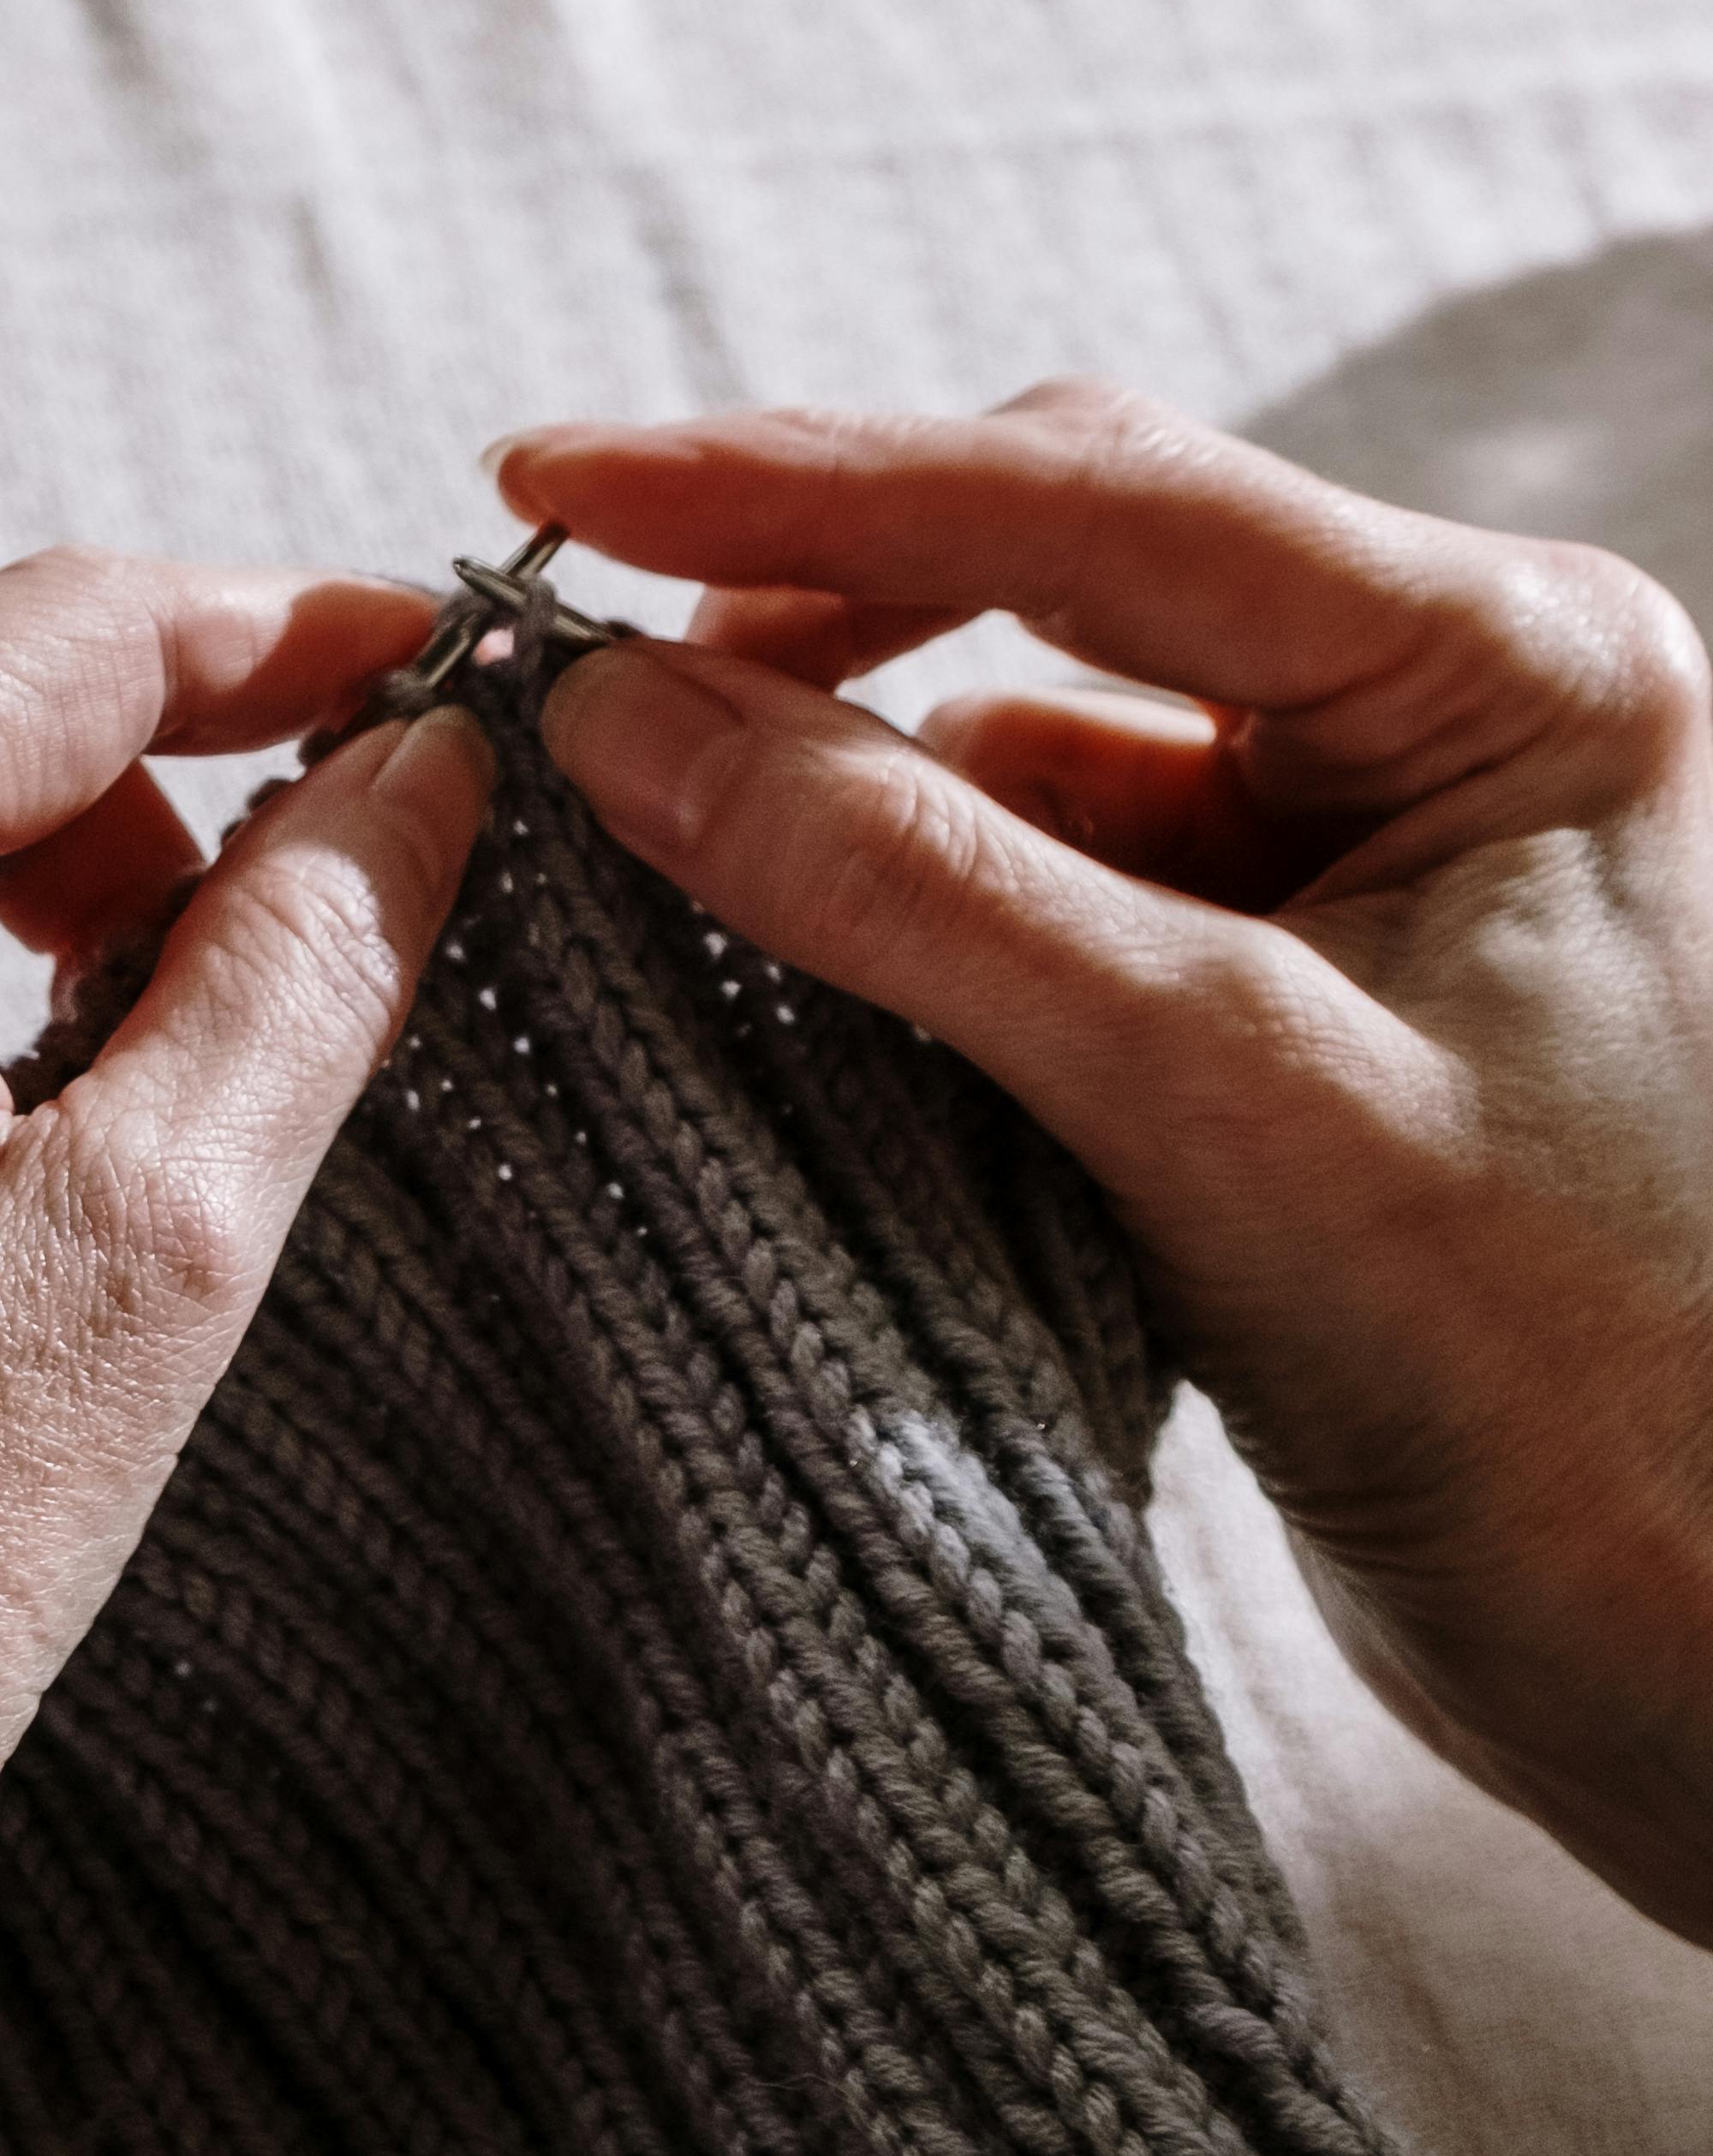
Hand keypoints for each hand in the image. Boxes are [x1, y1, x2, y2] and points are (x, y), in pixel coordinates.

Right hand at [493, 382, 1712, 1948]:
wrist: (1694, 1669)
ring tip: (610, 817)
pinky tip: (732, 954)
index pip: (1099, 504)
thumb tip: (627, 722)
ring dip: (823, 780)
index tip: (556, 486)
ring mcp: (1349, 879)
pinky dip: (874, 927)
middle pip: (1055, 575)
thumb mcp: (1226, 1104)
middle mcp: (1438, 730)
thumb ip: (921, 897)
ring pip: (1017, 756)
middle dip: (806, 608)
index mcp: (1510, 671)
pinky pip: (1025, 915)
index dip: (806, 487)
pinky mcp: (1265, 1033)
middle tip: (561, 655)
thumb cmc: (1576, 1385)